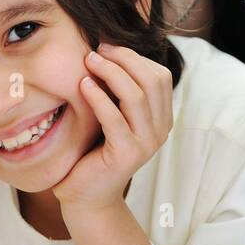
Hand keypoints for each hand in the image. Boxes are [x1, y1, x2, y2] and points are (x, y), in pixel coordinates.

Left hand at [51, 42, 172, 210]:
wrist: (86, 196)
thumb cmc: (94, 151)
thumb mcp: (112, 115)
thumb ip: (118, 91)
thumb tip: (106, 49)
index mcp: (161, 118)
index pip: (160, 75)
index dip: (134, 57)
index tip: (106, 48)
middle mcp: (161, 130)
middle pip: (153, 80)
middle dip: (124, 59)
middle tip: (97, 50)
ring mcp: (147, 144)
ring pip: (137, 95)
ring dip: (111, 73)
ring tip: (88, 61)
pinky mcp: (127, 154)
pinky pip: (115, 117)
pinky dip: (98, 97)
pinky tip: (82, 85)